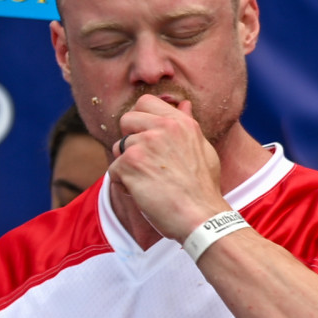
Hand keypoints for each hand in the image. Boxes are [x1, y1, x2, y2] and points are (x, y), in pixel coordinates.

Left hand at [112, 94, 225, 241]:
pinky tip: (144, 192)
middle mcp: (164, 128)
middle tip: (148, 163)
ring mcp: (145, 144)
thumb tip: (184, 104)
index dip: (141, 118)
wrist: (201, 216)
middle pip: (126, 119)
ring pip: (118, 147)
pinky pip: (114, 170)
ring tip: (150, 181)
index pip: (145, 102)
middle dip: (130, 140)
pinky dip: (124, 184)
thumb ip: (188, 125)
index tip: (148, 137)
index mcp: (182, 123)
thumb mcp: (202, 149)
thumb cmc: (203, 187)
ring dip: (128, 166)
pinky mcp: (130, 163)